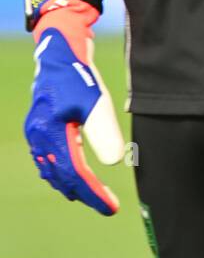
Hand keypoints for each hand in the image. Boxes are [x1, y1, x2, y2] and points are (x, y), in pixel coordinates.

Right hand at [24, 0, 124, 215]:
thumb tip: (114, 161)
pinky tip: (70, 172)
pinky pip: (47, 158)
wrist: (60, 50)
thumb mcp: (96, 102)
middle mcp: (39, 137)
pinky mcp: (38, 125)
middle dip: (85, 192)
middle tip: (107, 205)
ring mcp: (36, 132)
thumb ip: (104, 132)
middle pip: (62, 176)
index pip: (74, 174)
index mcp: (51, 133)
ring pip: (52, 169)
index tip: (111, 208)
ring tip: (90, 194)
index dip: (93, 193)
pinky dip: (60, 170)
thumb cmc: (79, 74)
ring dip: (71, 183)